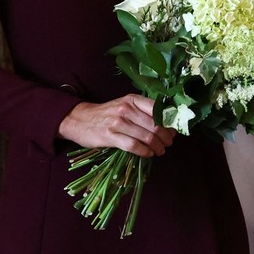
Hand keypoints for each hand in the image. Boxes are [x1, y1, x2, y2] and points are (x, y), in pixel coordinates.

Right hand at [57, 94, 175, 156]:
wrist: (79, 119)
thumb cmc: (107, 114)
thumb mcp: (125, 105)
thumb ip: (143, 111)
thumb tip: (166, 122)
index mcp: (133, 99)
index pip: (159, 110)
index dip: (170, 122)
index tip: (173, 130)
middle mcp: (127, 109)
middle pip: (155, 125)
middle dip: (166, 137)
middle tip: (168, 143)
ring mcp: (118, 123)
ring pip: (147, 137)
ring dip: (157, 147)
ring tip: (160, 151)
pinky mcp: (110, 136)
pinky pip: (134, 146)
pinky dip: (145, 152)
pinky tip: (148, 154)